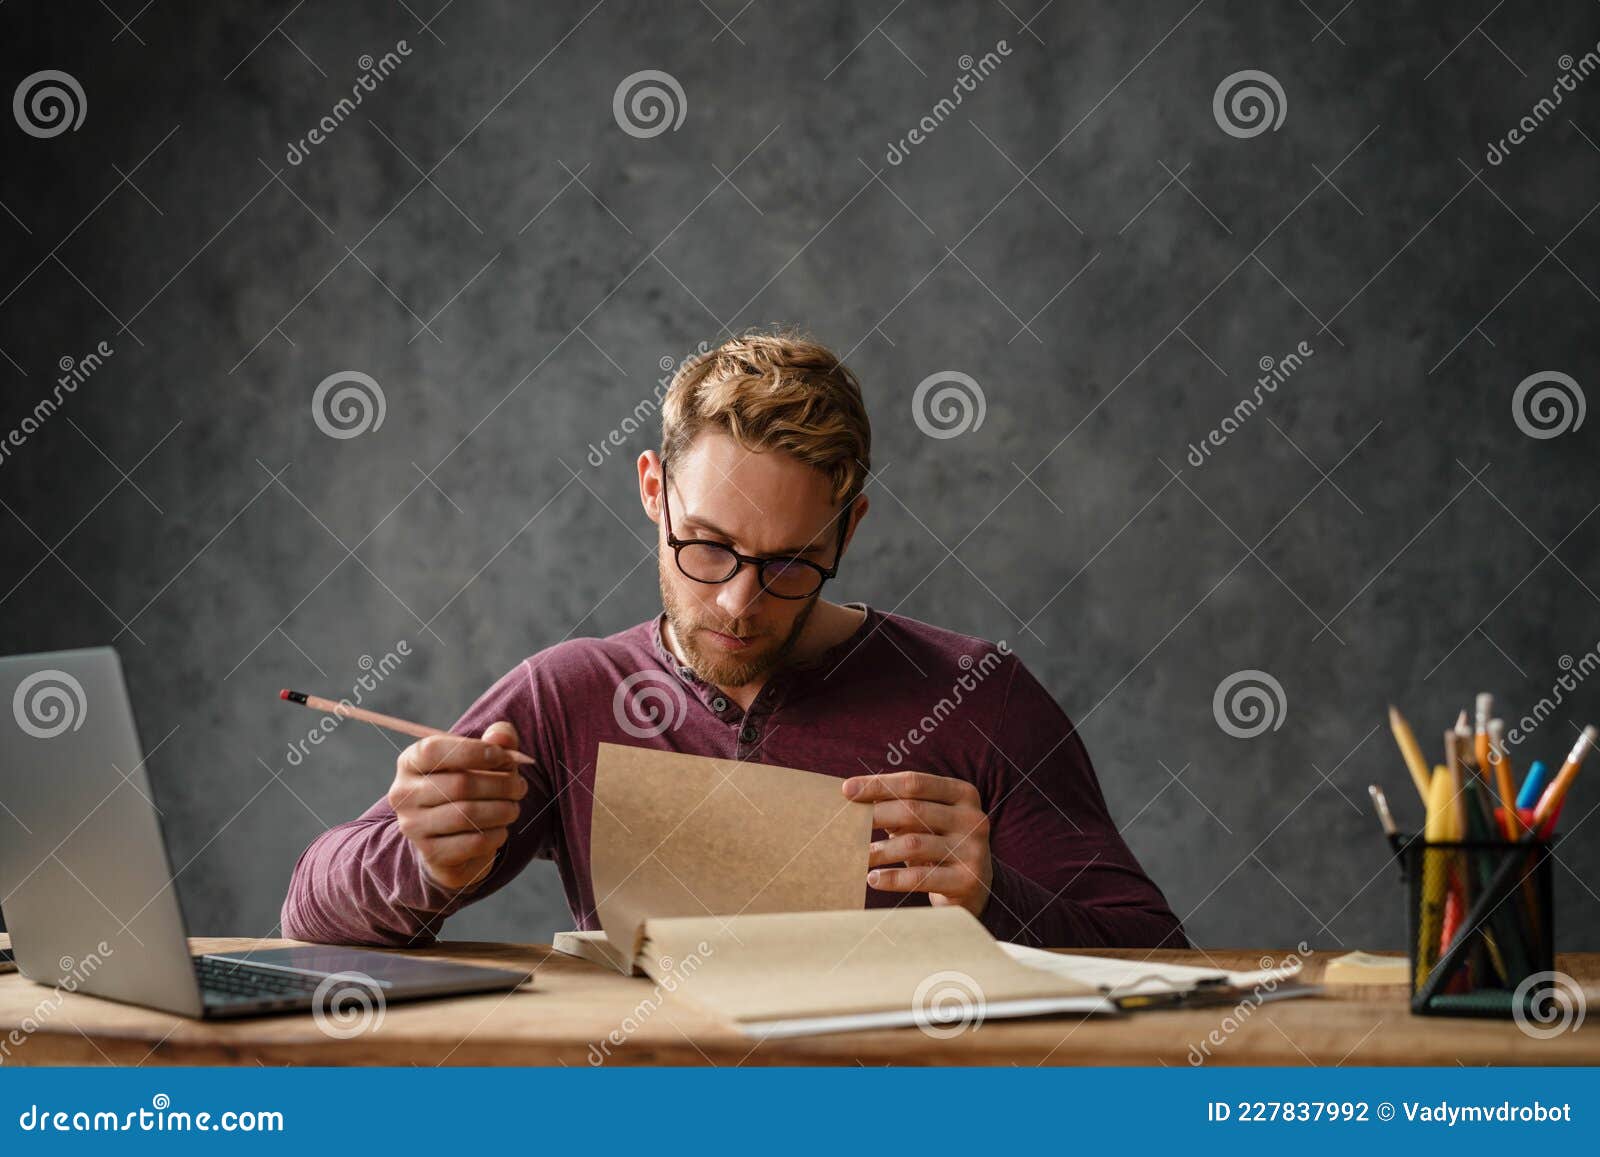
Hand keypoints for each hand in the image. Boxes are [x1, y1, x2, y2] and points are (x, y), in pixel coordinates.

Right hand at [388, 722, 527, 890]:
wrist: (452, 838)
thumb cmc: (469, 787)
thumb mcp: (482, 759)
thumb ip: (496, 741)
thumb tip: (501, 736)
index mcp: (410, 762)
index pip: (434, 750)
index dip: (475, 751)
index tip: (504, 757)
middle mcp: (403, 794)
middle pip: (459, 784)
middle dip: (500, 784)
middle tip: (521, 787)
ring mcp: (413, 826)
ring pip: (467, 815)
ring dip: (502, 810)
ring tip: (514, 807)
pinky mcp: (431, 853)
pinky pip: (473, 842)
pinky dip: (497, 834)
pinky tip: (502, 829)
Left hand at [841, 771, 992, 915]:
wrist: (976, 888)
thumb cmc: (939, 845)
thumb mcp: (926, 821)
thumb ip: (899, 806)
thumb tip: (852, 795)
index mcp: (963, 794)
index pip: (914, 782)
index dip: (878, 784)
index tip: (846, 790)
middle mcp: (973, 818)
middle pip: (912, 810)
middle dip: (874, 815)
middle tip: (844, 825)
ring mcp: (973, 850)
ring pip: (913, 844)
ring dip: (879, 850)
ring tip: (858, 856)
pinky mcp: (967, 880)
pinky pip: (920, 878)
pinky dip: (892, 878)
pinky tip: (873, 879)